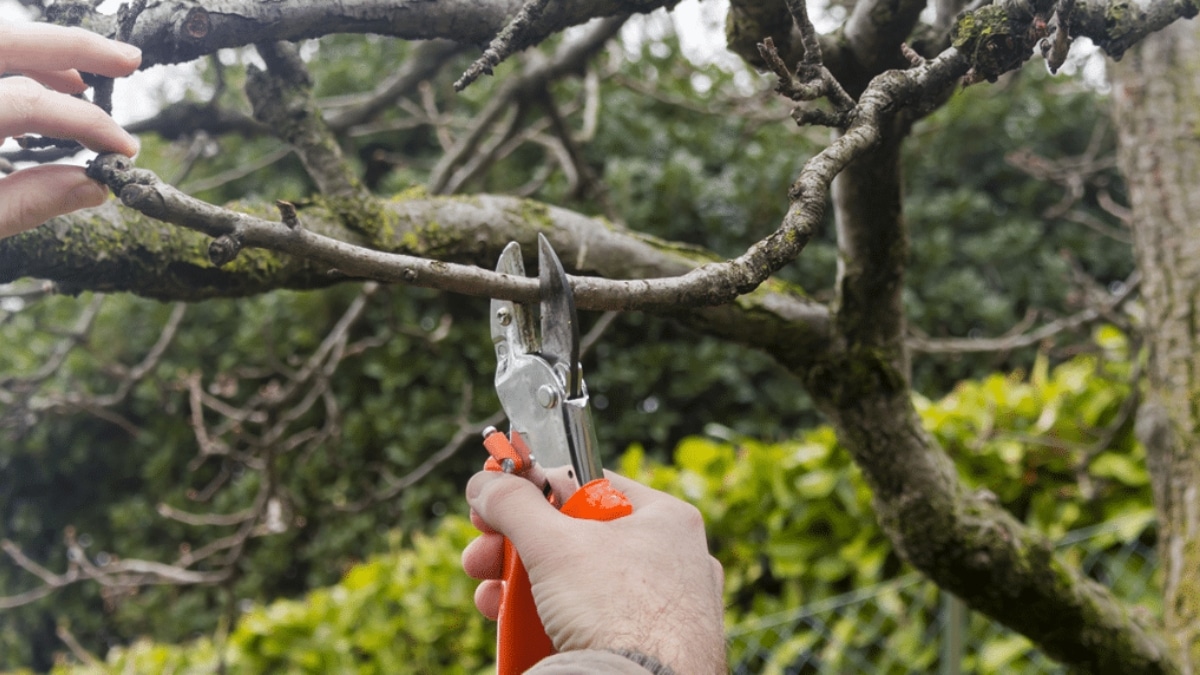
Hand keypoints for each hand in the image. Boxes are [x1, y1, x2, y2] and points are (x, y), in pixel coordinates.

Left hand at [0, 22, 141, 238]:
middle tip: (129, 60)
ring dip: (44, 55)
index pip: (30, 103)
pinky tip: (45, 87)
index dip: (87, 123)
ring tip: (88, 79)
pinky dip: (15, 66)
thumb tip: (93, 187)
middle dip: (74, 46)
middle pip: (7, 40)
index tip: (125, 150)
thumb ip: (30, 201)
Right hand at [463, 470, 726, 673]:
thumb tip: (487, 483)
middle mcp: (672, 560)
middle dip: (517, 549)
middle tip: (482, 556)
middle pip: (578, 539)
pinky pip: (595, 623)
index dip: (537, 489)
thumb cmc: (621, 613)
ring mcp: (663, 608)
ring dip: (524, 590)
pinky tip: (520, 631)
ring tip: (491, 600)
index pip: (590, 485)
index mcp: (665, 519)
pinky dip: (553, 624)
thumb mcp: (554, 546)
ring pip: (580, 584)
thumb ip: (514, 504)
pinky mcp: (649, 647)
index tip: (498, 496)